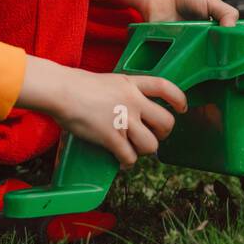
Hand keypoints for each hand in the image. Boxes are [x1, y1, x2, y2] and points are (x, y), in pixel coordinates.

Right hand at [17, 54, 186, 169]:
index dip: (179, 99)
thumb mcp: (109, 81)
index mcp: (132, 83)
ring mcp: (123, 119)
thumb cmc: (76, 85)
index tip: (182, 108)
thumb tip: (129, 109)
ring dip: (143, 150)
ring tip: (132, 148)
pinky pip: (129, 157)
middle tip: (153, 136)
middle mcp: (133, 101)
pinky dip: (126, 162)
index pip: (165, 87)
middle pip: (166, 122)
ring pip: (151, 145)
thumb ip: (123, 93)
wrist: (61, 91)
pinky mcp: (111, 137)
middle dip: (163, 133)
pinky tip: (121, 160)